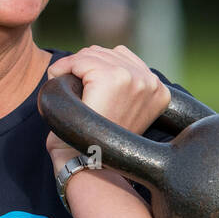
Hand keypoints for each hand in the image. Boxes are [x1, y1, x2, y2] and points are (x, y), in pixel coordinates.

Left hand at [44, 45, 170, 172]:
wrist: (87, 165)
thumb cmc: (100, 143)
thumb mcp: (123, 111)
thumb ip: (126, 86)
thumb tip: (111, 55)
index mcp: (159, 91)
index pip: (123, 57)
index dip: (96, 68)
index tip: (84, 86)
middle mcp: (151, 82)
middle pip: (106, 53)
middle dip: (82, 67)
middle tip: (69, 87)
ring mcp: (133, 79)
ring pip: (91, 55)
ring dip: (72, 68)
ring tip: (66, 88)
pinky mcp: (112, 78)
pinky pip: (80, 60)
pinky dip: (64, 68)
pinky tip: (58, 83)